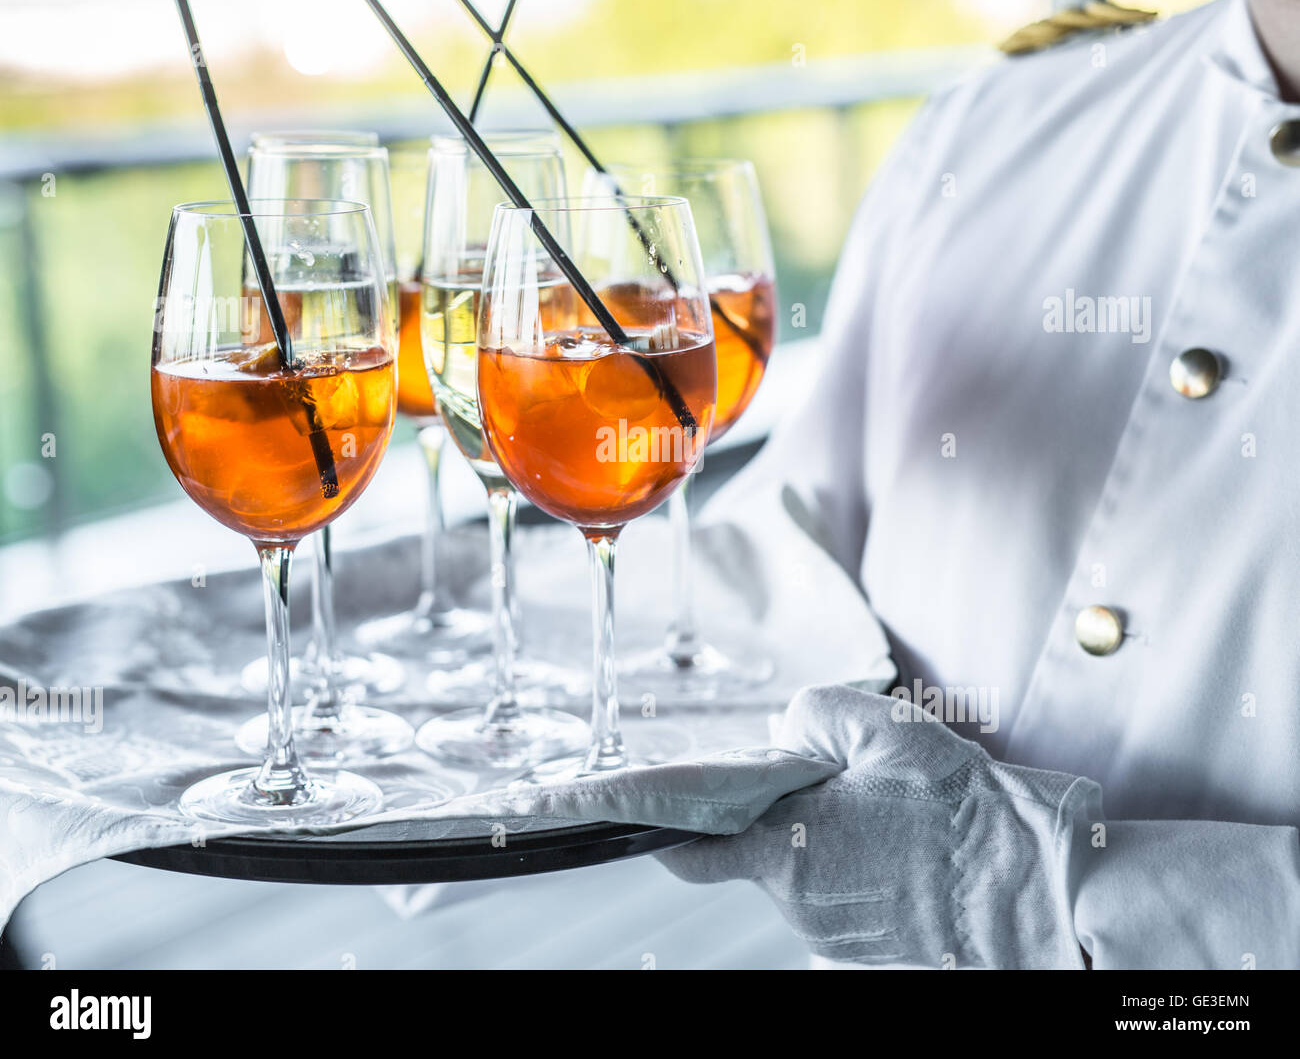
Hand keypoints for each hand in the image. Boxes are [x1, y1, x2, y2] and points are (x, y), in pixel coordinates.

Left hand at [659, 684, 1098, 968]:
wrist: (1042, 894)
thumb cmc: (967, 816)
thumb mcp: (885, 731)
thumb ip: (812, 718)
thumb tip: (789, 740)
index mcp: (786, 845)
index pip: (675, 832)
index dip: (615, 813)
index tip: (547, 807)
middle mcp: (795, 898)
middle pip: (752, 839)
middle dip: (781, 805)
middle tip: (853, 786)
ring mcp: (829, 928)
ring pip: (802, 860)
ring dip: (827, 832)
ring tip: (902, 818)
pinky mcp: (860, 942)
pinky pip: (837, 885)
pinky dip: (855, 858)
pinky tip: (909, 846)